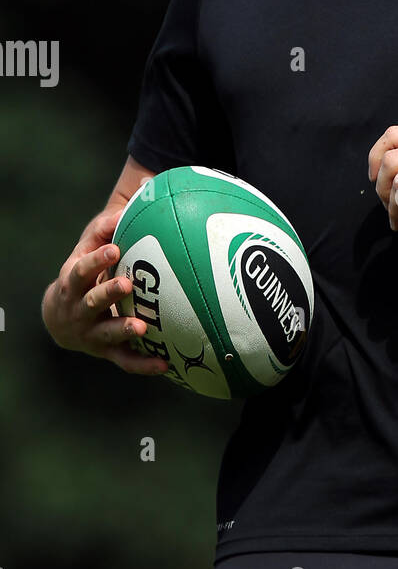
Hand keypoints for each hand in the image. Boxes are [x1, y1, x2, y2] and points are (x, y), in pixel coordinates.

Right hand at [41, 208, 168, 374]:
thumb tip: (129, 204)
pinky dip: (144, 364)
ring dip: (123, 329)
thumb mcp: (86, 252)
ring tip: (142, 327)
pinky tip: (165, 364)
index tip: (114, 249)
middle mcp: (79, 310)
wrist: (61, 319)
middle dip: (107, 293)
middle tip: (126, 284)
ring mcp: (91, 333)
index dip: (95, 260)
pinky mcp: (106, 352)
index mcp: (72, 282)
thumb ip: (103, 230)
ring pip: (106, 334)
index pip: (80, 269)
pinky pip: (126, 361)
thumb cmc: (83, 275)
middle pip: (91, 302)